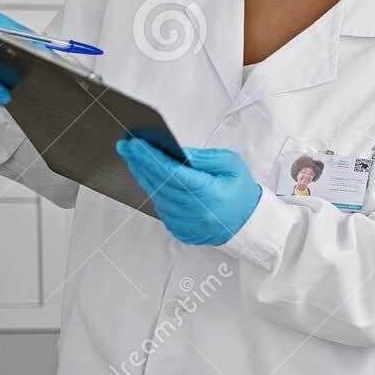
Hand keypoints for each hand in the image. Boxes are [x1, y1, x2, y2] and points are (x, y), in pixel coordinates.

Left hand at [117, 140, 262, 245]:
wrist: (248, 223)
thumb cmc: (241, 191)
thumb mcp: (230, 164)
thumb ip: (203, 157)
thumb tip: (176, 151)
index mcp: (209, 194)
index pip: (171, 173)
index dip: (150, 157)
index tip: (135, 144)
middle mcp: (195, 212)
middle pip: (159, 184)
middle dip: (140, 162)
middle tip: (126, 146)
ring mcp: (185, 224)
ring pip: (156, 196)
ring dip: (144, 176)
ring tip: (135, 159)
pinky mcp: (179, 230)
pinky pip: (160, 208)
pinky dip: (154, 191)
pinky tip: (149, 178)